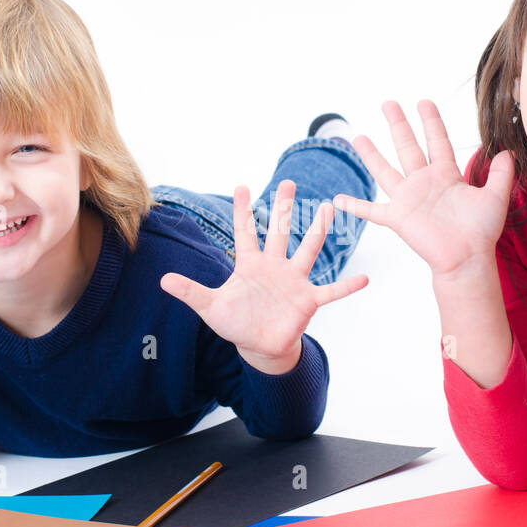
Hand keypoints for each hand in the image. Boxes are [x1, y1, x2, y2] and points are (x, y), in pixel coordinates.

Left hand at [159, 179, 367, 373]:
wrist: (259, 345)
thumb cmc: (236, 323)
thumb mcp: (210, 307)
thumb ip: (190, 292)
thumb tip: (162, 281)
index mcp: (250, 264)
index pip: (245, 231)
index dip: (242, 210)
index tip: (241, 186)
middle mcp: (274, 266)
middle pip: (279, 231)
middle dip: (283, 208)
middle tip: (288, 181)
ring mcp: (294, 281)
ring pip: (308, 250)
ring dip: (317, 230)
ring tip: (329, 206)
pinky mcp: (308, 300)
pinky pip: (331, 291)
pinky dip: (347, 286)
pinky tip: (365, 279)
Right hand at [332, 100, 514, 278]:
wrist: (467, 258)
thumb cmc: (481, 232)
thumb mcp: (496, 197)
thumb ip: (500, 173)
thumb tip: (507, 151)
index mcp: (446, 176)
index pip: (437, 141)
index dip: (431, 121)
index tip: (423, 102)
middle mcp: (424, 183)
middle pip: (407, 146)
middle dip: (397, 124)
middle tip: (388, 103)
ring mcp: (408, 199)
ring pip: (385, 170)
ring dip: (371, 154)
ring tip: (357, 137)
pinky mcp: (398, 217)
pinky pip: (371, 211)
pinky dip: (354, 206)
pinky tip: (337, 200)